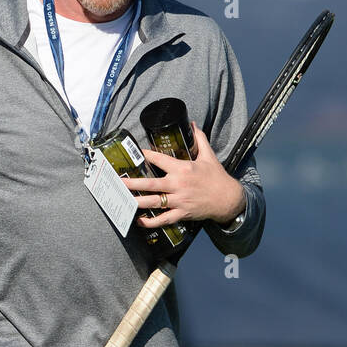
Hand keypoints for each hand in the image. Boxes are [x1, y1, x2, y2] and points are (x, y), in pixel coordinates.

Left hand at [122, 122, 246, 229]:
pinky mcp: (182, 213)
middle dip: (133, 183)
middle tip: (118, 182)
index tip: (137, 152)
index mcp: (183, 168)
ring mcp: (179, 200)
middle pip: (150, 183)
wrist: (227, 198)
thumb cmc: (217, 176)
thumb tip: (193, 124)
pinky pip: (164, 219)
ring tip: (123, 201)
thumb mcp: (209, 155)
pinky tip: (140, 221)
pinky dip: (151, 222)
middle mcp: (178, 184)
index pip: (160, 159)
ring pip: (154, 202)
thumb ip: (199, 139)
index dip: (147, 155)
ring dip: (137, 202)